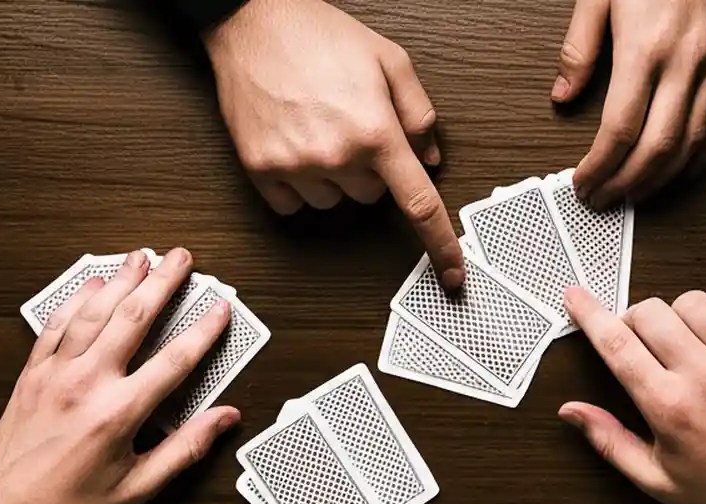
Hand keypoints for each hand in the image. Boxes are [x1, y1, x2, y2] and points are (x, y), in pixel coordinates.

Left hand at [0, 249, 239, 503]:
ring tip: (140, 257)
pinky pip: (56, 325)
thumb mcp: (138, 488)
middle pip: (133, 318)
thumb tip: (224, 419)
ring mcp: (55, 374)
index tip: (220, 309)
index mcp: (119, 413)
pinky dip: (76, 300)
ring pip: (93, 312)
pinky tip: (91, 284)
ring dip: (120, 280)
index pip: (174, 360)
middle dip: (161, 283)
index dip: (203, 331)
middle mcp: (87, 384)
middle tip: (180, 258)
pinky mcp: (32, 374)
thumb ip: (185, 448)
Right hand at [203, 0, 463, 289]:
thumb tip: (430, 160)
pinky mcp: (260, 170)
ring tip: (318, 128)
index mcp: (375, 131)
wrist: (252, 22)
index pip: (418, 204)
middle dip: (370, 168)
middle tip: (351, 124)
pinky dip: (298, 184)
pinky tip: (294, 145)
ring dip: (334, 177)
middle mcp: (337, 156)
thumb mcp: (389, 60)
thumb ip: (419, 112)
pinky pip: (293, 204)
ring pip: (334, 201)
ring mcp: (295, 167)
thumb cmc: (319, 35)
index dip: (440, 244)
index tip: (452, 276)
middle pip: (372, 196)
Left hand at [552, 0, 705, 206]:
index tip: (583, 182)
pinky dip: (699, 160)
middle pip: (657, 148)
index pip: (620, 128)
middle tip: (603, 200)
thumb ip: (579, 48)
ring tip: (632, 195)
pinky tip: (677, 173)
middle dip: (626, 184)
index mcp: (646, 47)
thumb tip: (562, 96)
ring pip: (692, 146)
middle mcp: (686, 63)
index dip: (600, 166)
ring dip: (660, 181)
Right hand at [559, 287, 705, 503]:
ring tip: (680, 340)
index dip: (588, 314)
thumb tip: (570, 411)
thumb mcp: (654, 479)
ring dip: (675, 313)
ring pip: (691, 300)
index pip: (615, 343)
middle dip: (631, 319)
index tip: (575, 296)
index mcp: (668, 407)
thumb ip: (608, 440)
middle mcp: (704, 376)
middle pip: (648, 312)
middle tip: (637, 340)